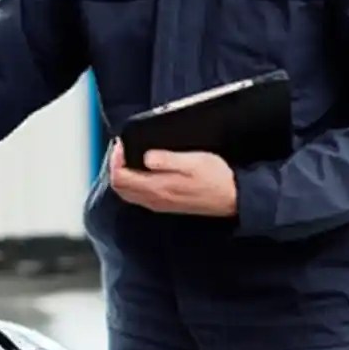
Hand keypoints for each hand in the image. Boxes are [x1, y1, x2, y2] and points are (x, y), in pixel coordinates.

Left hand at [109, 141, 237, 216]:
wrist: (233, 198)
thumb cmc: (216, 178)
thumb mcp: (193, 162)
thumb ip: (167, 160)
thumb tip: (145, 156)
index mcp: (157, 188)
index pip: (120, 178)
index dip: (115, 160)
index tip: (121, 145)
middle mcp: (154, 199)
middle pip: (120, 188)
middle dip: (116, 167)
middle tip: (123, 149)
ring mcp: (159, 204)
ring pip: (128, 193)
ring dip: (124, 175)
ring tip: (130, 156)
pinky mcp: (166, 205)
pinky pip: (138, 196)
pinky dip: (133, 183)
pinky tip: (143, 170)